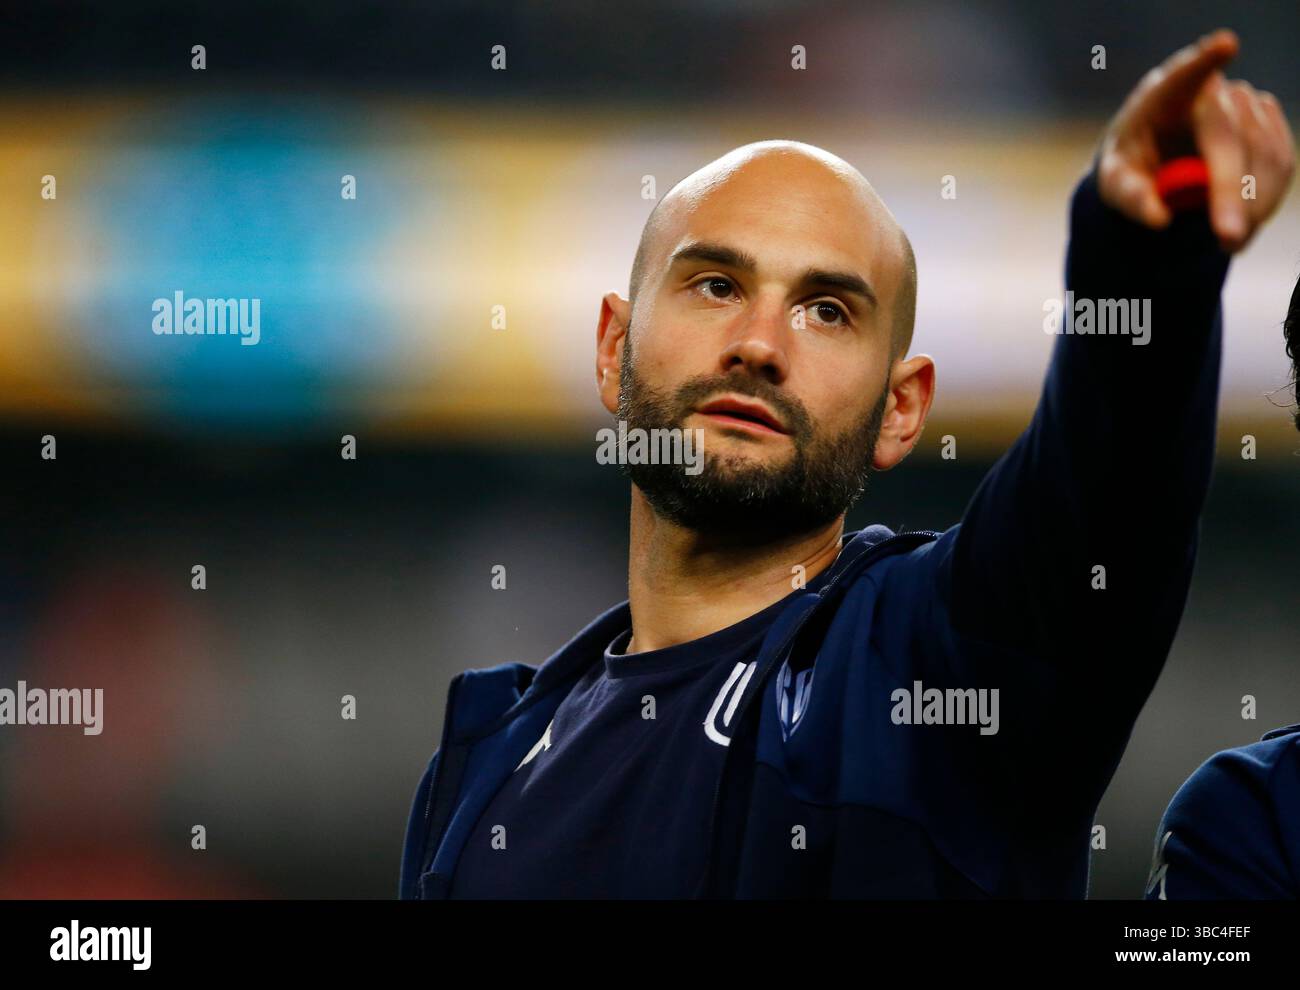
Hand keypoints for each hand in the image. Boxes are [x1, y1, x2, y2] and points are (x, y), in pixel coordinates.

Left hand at [1097, 29, 1294, 252]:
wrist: (1157, 163)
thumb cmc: (1130, 165)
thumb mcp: (1113, 183)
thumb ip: (1128, 197)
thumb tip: (1159, 218)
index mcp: (1164, 96)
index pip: (1184, 75)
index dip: (1204, 61)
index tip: (1225, 46)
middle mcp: (1212, 93)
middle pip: (1230, 136)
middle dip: (1231, 190)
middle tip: (1227, 237)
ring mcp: (1246, 107)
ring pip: (1265, 154)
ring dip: (1252, 206)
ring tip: (1228, 242)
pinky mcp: (1269, 128)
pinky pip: (1281, 165)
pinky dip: (1265, 202)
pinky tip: (1242, 226)